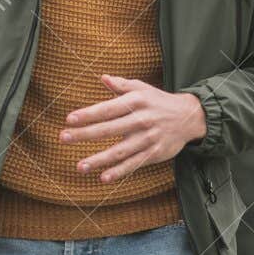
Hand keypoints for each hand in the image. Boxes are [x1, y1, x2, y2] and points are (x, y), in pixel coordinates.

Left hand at [60, 75, 205, 182]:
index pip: (107, 109)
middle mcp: (140, 120)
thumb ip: (121, 84)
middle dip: (85, 134)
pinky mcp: (154, 153)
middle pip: (109, 129)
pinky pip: (134, 164)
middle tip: (64, 138)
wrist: (189, 117)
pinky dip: (119, 171)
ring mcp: (147, 139)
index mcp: (135, 102)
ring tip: (80, 166)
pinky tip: (104, 177)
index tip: (69, 119)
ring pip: (120, 151)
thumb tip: (102, 77)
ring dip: (99, 159)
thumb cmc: (158, 101)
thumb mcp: (141, 88)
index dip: (88, 114)